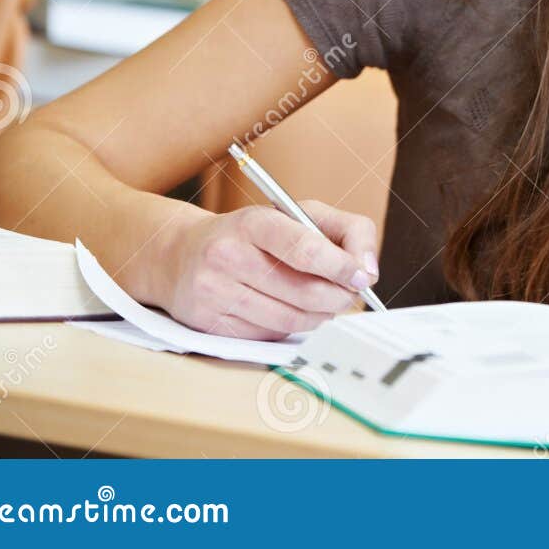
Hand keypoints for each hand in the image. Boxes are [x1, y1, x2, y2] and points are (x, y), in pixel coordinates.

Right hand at [150, 201, 379, 339]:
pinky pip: (268, 334)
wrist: (181, 256)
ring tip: (327, 304)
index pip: (304, 248)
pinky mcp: (209, 324)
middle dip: (338, 296)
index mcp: (253, 222)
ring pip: (289, 319)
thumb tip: (367, 271)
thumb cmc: (253, 235)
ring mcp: (214, 292)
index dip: (341, 266)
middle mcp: (228, 255)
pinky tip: (294, 312)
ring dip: (321, 316)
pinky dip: (292, 328)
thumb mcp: (298, 215)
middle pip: (303, 291)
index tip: (363, 277)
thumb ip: (346, 231)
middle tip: (350, 294)